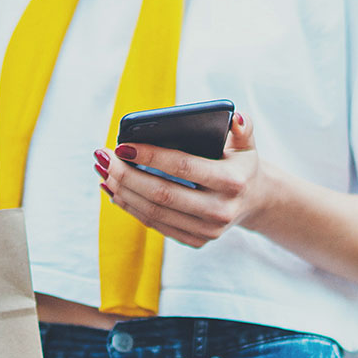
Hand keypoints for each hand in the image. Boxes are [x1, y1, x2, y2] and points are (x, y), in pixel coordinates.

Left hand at [95, 112, 272, 247]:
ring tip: (103, 171)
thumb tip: (233, 117)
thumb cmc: (240, 163)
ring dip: (122, 191)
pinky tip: (113, 190)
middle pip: (161, 194)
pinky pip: (155, 224)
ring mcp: (207, 230)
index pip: (183, 166)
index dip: (150, 156)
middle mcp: (220, 210)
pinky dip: (130, 207)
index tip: (122, 146)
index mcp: (232, 181)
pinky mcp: (196, 241)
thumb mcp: (247, 142)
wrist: (254, 199)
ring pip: (154, 212)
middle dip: (126, 175)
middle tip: (103, 157)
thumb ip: (243, 126)